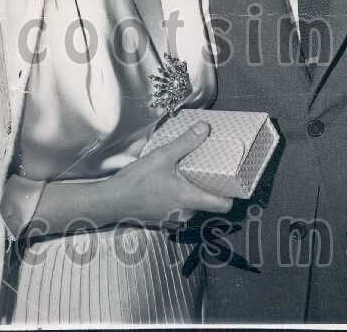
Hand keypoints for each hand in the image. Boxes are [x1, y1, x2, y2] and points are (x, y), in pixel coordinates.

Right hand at [107, 122, 232, 226]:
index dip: (232, 195)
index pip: (223, 206)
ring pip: (194, 206)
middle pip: (209, 204)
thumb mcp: (163, 156)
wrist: (110, 202)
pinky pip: (181, 209)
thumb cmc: (137, 181)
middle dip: (212, 188)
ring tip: (194, 171)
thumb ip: (186, 143)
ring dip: (196, 191)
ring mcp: (173, 220)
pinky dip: (183, 197)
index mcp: (189, 200)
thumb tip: (206, 127)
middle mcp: (184, 214)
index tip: (236, 181)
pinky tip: (175, 181)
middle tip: (214, 168)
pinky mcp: (163, 219)